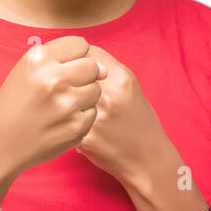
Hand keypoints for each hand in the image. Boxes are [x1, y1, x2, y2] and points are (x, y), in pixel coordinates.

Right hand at [0, 35, 107, 180]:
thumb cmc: (16, 102)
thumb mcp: (27, 69)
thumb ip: (64, 59)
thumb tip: (106, 70)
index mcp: (39, 59)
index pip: (80, 44)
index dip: (75, 56)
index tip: (64, 67)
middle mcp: (54, 79)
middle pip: (92, 66)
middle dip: (83, 75)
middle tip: (64, 88)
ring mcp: (67, 104)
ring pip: (96, 89)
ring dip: (84, 96)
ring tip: (61, 105)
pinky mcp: (77, 126)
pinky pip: (93, 112)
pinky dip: (81, 116)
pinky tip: (61, 120)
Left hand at [74, 44, 167, 181]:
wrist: (147, 158)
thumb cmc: (138, 121)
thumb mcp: (130, 88)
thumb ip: (107, 69)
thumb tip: (78, 55)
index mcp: (121, 79)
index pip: (87, 52)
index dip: (79, 58)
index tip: (77, 66)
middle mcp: (108, 96)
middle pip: (72, 72)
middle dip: (69, 77)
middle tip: (72, 86)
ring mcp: (95, 118)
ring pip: (65, 95)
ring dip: (64, 97)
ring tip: (71, 105)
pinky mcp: (84, 138)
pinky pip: (64, 119)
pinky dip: (65, 119)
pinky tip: (73, 124)